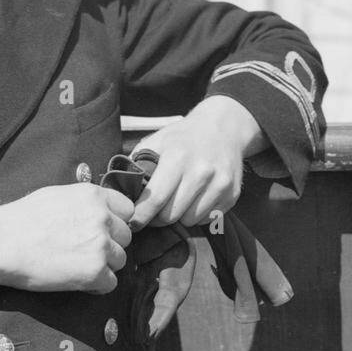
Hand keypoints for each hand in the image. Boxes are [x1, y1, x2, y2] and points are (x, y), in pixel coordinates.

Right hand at [0, 183, 133, 293]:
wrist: (2, 243)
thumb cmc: (22, 219)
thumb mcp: (59, 195)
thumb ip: (85, 202)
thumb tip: (100, 210)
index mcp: (94, 195)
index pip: (127, 209)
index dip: (115, 222)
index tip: (101, 231)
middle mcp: (102, 217)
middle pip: (126, 236)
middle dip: (110, 245)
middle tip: (84, 251)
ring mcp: (101, 244)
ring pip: (120, 260)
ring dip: (104, 265)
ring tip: (77, 265)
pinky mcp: (95, 271)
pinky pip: (111, 283)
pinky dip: (97, 286)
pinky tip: (78, 281)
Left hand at [129, 96, 263, 228]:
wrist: (223, 128)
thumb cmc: (183, 138)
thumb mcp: (157, 141)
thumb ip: (137, 165)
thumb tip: (119, 192)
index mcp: (178, 157)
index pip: (155, 199)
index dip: (140, 216)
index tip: (132, 222)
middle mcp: (202, 171)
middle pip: (171, 215)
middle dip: (157, 217)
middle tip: (153, 211)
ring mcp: (219, 184)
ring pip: (189, 220)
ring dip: (179, 216)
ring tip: (176, 200)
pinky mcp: (232, 194)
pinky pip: (206, 219)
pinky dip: (197, 214)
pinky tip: (194, 198)